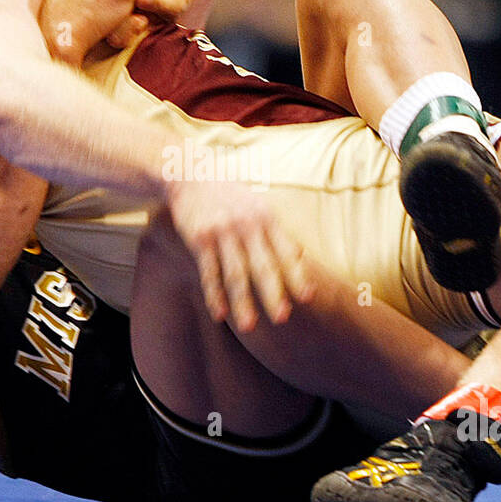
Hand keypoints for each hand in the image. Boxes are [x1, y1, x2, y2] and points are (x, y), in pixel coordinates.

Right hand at [164, 179, 314, 332]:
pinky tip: (220, 315)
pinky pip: (209, 272)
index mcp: (266, 218)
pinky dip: (214, 295)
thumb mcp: (259, 206)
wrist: (192, 174)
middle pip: (263, 266)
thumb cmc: (231, 195)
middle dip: (273, 294)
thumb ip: (277, 232)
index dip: (297, 275)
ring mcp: (222, 232)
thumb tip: (302, 254)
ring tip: (249, 327)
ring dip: (242, 302)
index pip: (286, 252)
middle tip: (283, 318)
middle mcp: (247, 225)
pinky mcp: (200, 238)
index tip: (308, 298)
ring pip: (235, 274)